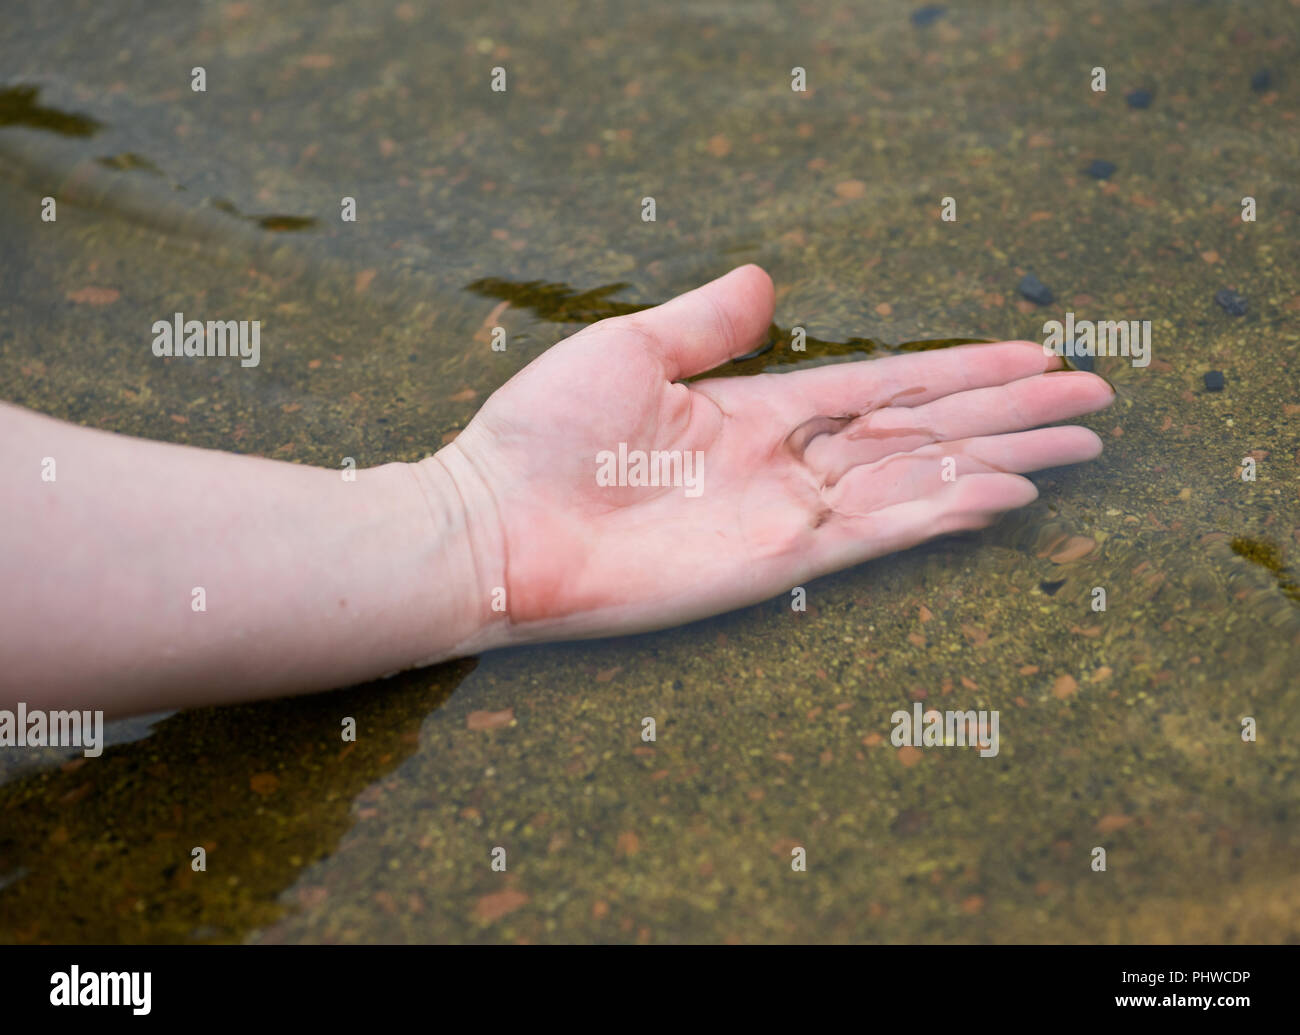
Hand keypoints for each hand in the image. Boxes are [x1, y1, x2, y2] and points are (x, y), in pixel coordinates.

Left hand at [431, 265, 1113, 647]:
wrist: (495, 526)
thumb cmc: (543, 437)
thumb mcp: (630, 350)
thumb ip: (708, 321)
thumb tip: (769, 280)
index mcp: (758, 408)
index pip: (885, 385)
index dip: (963, 371)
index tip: (1034, 355)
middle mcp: (787, 462)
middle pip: (922, 430)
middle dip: (1008, 415)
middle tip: (1092, 403)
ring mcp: (786, 514)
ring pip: (917, 480)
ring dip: (998, 461)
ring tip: (1074, 447)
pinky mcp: (775, 564)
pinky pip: (875, 533)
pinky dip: (940, 512)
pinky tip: (1000, 493)